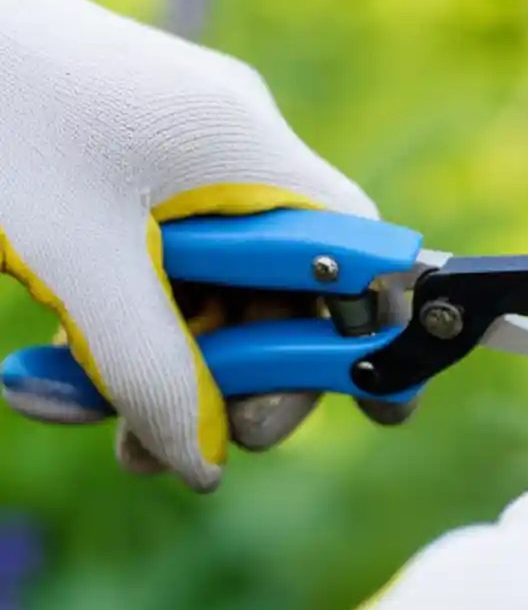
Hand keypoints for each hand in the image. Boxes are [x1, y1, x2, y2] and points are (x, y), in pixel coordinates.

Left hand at [0, 0, 408, 490]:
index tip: (374, 408)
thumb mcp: (76, 263)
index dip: (376, 334)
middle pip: (284, 285)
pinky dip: (131, 324)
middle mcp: (234, 146)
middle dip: (241, 375)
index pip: (355, 251)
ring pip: (218, 285)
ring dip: (171, 363)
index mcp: (247, 148)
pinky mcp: (137, 163)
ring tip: (112, 433)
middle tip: (187, 446)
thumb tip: (205, 464)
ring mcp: (185, 153)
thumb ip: (151, 369)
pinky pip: (166, 261)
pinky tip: (69, 373)